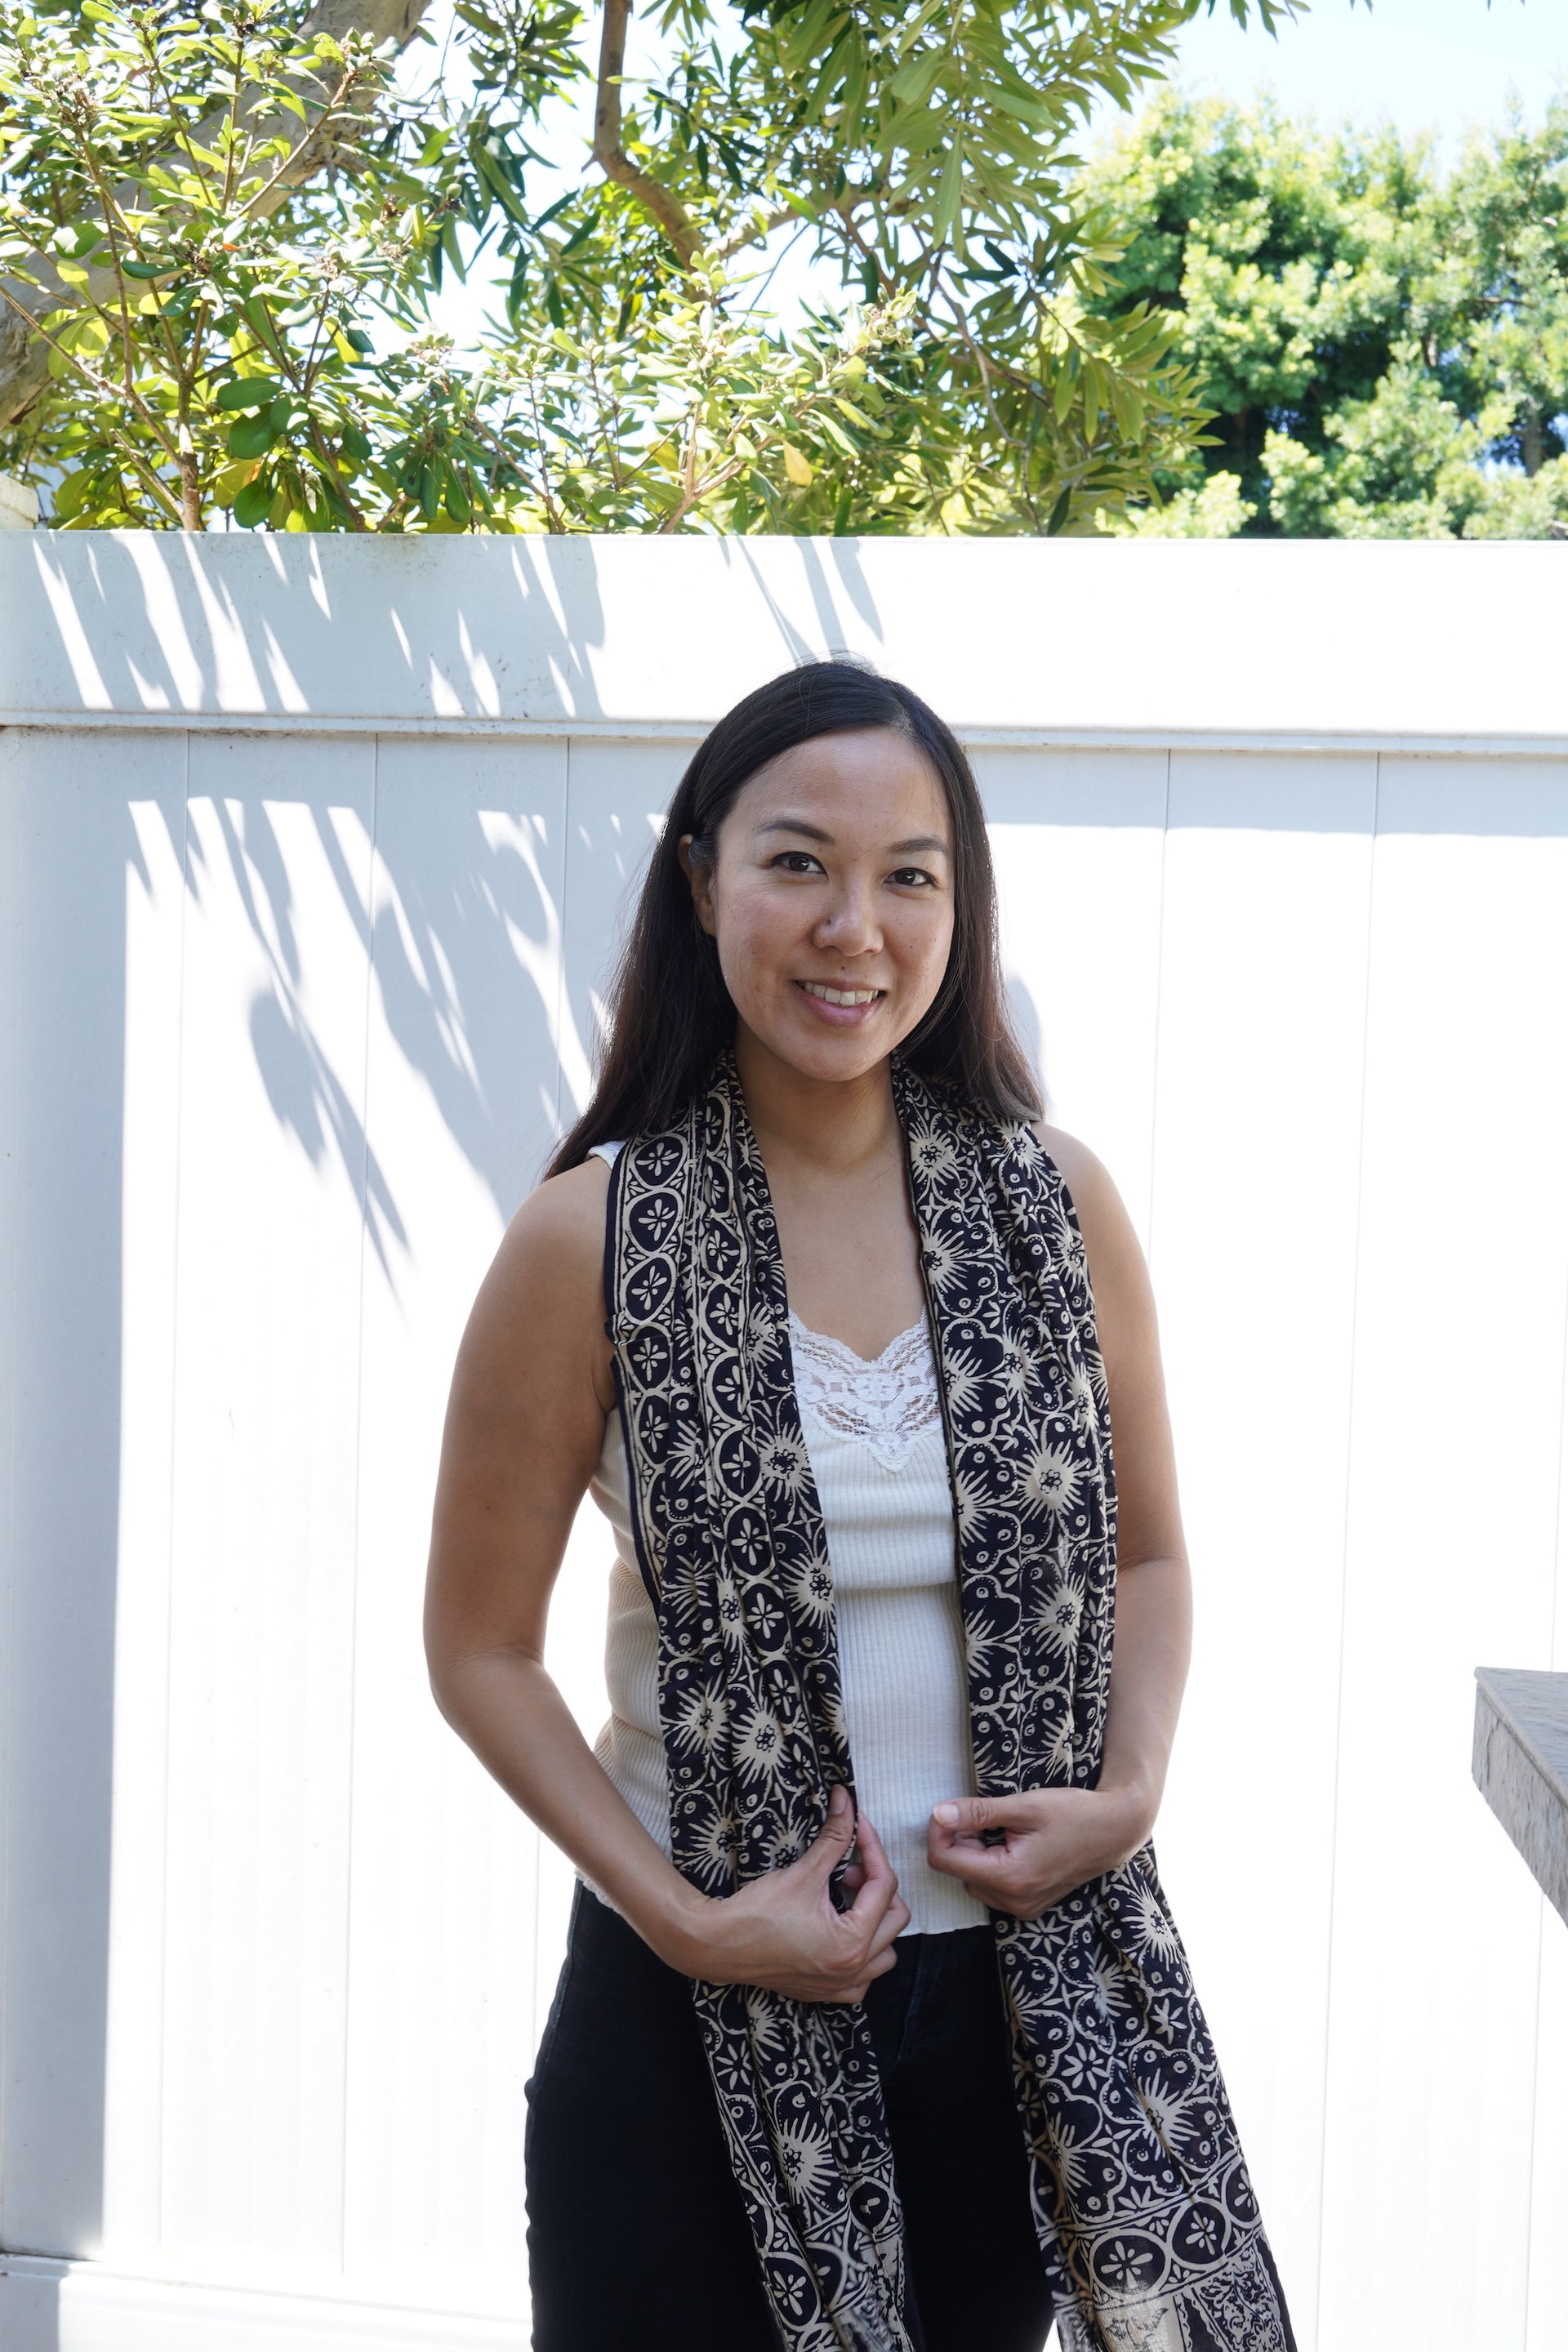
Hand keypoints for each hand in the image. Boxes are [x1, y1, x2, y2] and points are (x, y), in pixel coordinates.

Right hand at [671, 1787, 909, 2002]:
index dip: (873, 1847)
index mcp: (853, 1942)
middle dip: (877, 1885)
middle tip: (849, 1867)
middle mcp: (853, 1970)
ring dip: (875, 1922)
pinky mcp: (823, 1993)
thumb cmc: (757, 1912)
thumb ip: (834, 1837)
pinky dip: (860, 1955)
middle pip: (894, 1918)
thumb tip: (848, 1801)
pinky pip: (862, 1978)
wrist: (717, 1945)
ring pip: (884, 1952)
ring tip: (846, 1900)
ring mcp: (839, 1986)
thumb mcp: (803, 1872)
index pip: (883, 1885)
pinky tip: (839, 1933)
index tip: (857, 1824)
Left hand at [926, 1783, 1151, 1919]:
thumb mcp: (1024, 1806)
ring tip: (1003, 1828)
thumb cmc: (1073, 1813)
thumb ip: (978, 1812)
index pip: (945, 1860)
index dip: (938, 1831)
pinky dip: (993, 1864)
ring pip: (974, 1879)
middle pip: (958, 1870)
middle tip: (986, 1815)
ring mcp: (1023, 1908)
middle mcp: (1013, 1901)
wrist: (1115, 1830)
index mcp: (1009, 1878)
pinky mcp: (1030, 1906)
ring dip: (977, 1852)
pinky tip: (1013, 1843)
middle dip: (961, 1840)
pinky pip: (993, 1887)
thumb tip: (938, 1814)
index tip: (948, 1807)